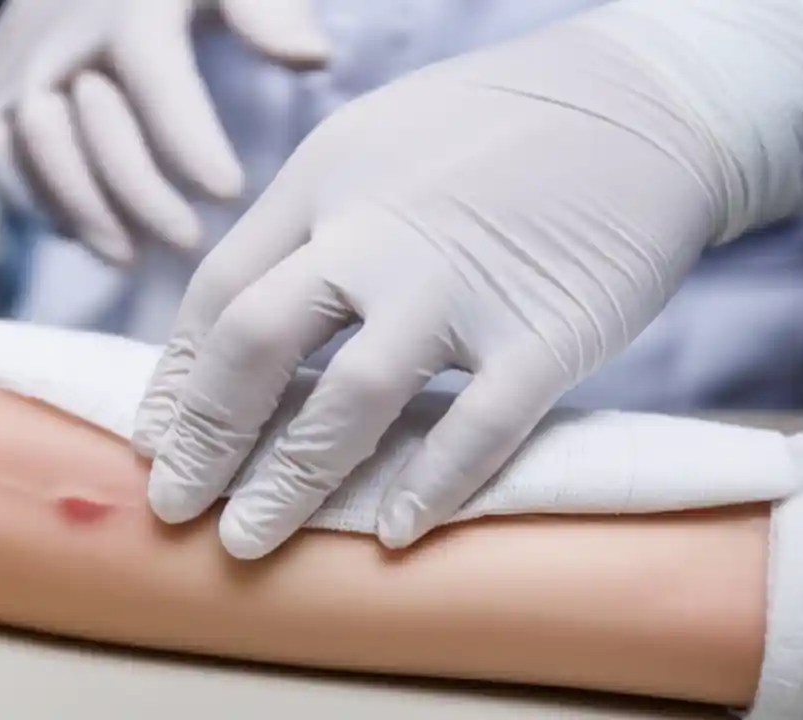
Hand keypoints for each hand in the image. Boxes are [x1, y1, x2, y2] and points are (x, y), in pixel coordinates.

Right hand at [0, 0, 329, 263]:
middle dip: (135, 191)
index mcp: (129, 6)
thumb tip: (313, 57)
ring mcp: (14, 64)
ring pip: (30, 146)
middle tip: (190, 242)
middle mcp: (58, 35)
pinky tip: (82, 234)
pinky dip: (32, 200)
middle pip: (82, 124)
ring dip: (78, 209)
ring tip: (129, 257)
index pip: (155, 79)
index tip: (229, 193)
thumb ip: (268, 12)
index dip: (188, 141)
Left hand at [134, 0, 802, 558]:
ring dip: (289, 481)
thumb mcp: (373, 141)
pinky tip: (392, 531)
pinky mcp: (546, 332)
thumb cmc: (497, 127)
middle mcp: (378, 231)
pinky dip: (430, 486)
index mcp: (325, 179)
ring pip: (352, 400)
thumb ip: (309, 223)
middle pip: (257, 343)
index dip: (177, 375)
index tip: (156, 437)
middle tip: (174, 503)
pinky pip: (477, 429)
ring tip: (247, 538)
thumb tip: (242, 324)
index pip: (218, 288)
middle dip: (204, 436)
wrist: (647, 102)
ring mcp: (462, 285)